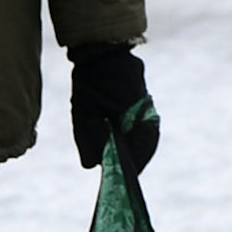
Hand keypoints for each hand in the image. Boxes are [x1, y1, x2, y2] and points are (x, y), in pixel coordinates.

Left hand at [68, 43, 158, 174]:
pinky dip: (135, 135)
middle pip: (145, 146)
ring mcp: (147, 106)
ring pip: (146, 135)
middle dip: (134, 160)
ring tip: (122, 160)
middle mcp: (146, 114)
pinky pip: (144, 124)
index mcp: (134, 118)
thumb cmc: (91, 81)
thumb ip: (89, 139)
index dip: (129, 168)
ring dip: (135, 147)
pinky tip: (123, 140)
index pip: (138, 152)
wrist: (102, 50)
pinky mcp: (144, 101)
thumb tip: (92, 165)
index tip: (121, 181)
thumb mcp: (84, 112)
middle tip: (122, 174)